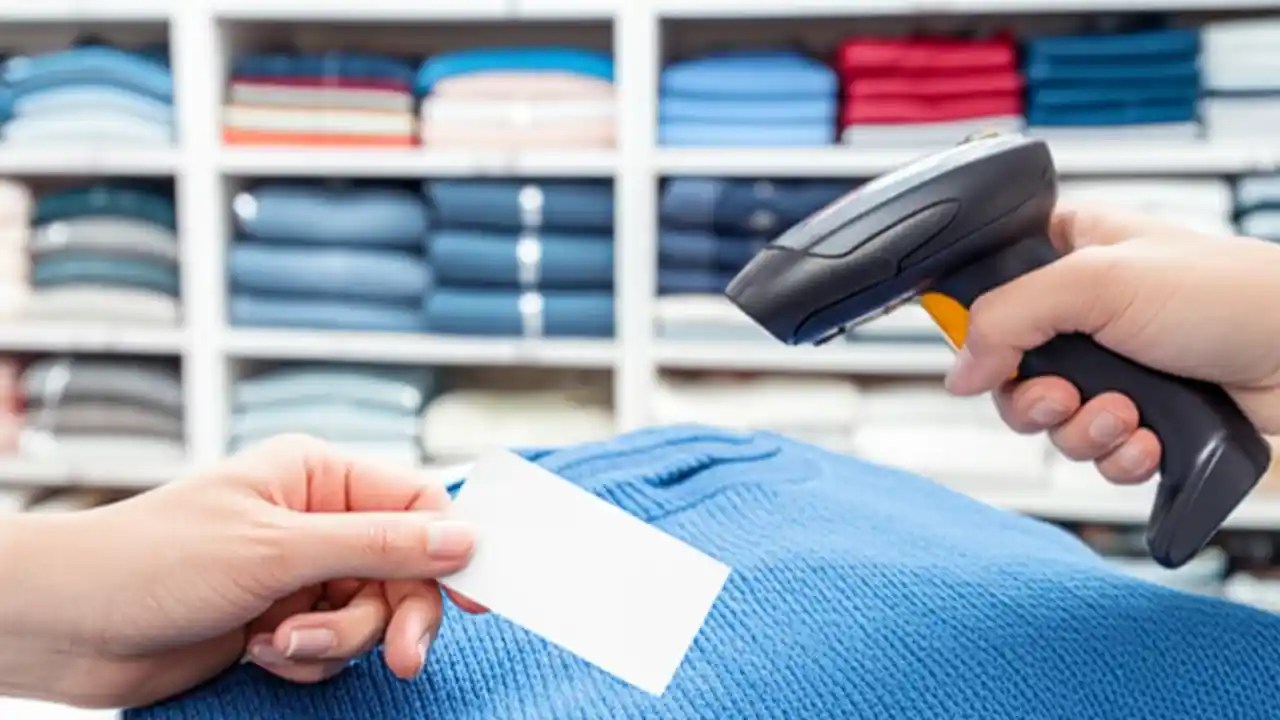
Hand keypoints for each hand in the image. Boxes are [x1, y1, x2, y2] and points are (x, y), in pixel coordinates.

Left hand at [0, 435, 482, 707]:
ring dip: (332, 638)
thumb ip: (377, 544)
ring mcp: (299, 573)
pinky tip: (257, 650)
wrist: (68, 626)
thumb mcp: (276, 550)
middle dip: (393, 615)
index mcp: (318, 476)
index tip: (477, 598)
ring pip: (368, 614)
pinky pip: (331, 646)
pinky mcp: (281, 620)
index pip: (415, 507)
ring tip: (277, 641)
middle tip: (401, 658)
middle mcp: (315, 521)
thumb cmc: (153, 560)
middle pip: (402, 570)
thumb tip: (463, 539)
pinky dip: (304, 657)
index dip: (452, 550)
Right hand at [945, 204, 1279, 483]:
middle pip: (1012, 372)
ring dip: (1085, 431)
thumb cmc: (1234, 295)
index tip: (988, 355)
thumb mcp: (1097, 282)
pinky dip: (1121, 456)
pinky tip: (1152, 441)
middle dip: (1037, 399)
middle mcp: (1088, 311)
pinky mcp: (1147, 417)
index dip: (982, 330)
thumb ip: (1008, 317)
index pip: (990, 289)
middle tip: (1065, 395)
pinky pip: (1098, 453)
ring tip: (1129, 416)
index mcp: (1071, 253)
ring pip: (1053, 421)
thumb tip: (959, 369)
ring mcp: (1118, 367)